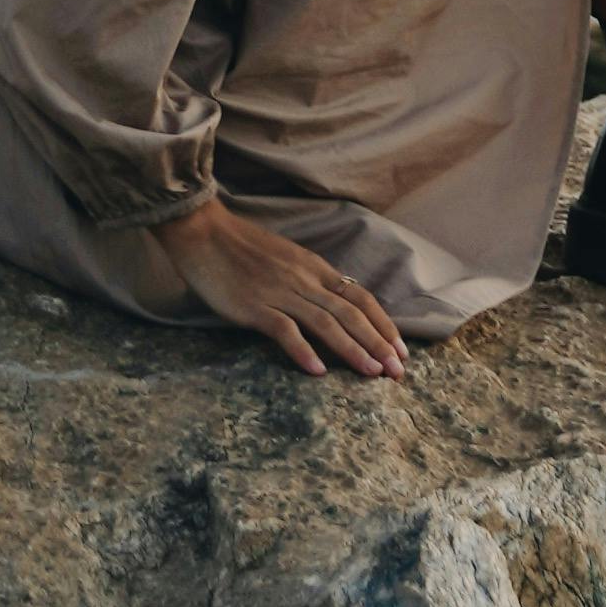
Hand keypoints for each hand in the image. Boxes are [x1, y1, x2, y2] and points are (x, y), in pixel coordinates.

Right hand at [163, 194, 411, 381]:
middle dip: (378, 343)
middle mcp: (305, 280)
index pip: (361, 298)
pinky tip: (319, 372)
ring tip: (373, 373)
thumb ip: (309, 280)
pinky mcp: (254, 307)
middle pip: (351, 313)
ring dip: (353, 350)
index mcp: (315, 268)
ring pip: (327, 323)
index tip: (400, 349)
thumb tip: (334, 304)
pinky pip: (285, 330)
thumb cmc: (243, 247)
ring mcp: (280, 293)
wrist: (204, 233)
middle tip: (398, 371)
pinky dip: (304, 351)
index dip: (383, 324)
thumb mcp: (288, 259)